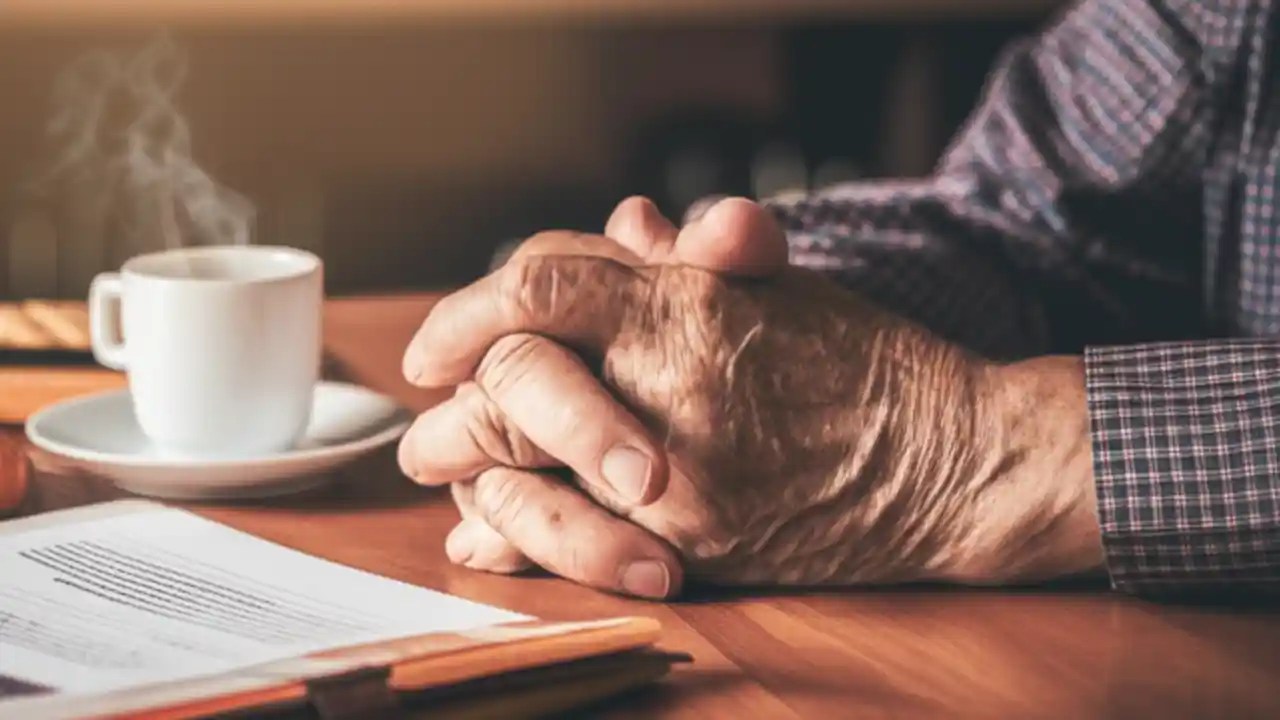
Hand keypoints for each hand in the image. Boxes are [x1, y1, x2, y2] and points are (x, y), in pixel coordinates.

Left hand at [400, 198, 1103, 595]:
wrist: (948, 462)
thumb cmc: (867, 362)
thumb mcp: (779, 285)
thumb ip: (685, 258)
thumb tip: (620, 223)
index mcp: (686, 308)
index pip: (540, 286)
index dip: (471, 306)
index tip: (440, 337)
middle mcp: (669, 391)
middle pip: (513, 383)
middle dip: (453, 398)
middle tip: (426, 411)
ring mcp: (678, 478)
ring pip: (525, 476)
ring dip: (468, 475)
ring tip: (445, 475)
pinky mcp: (694, 546)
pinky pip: (573, 550)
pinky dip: (514, 544)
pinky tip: (486, 539)